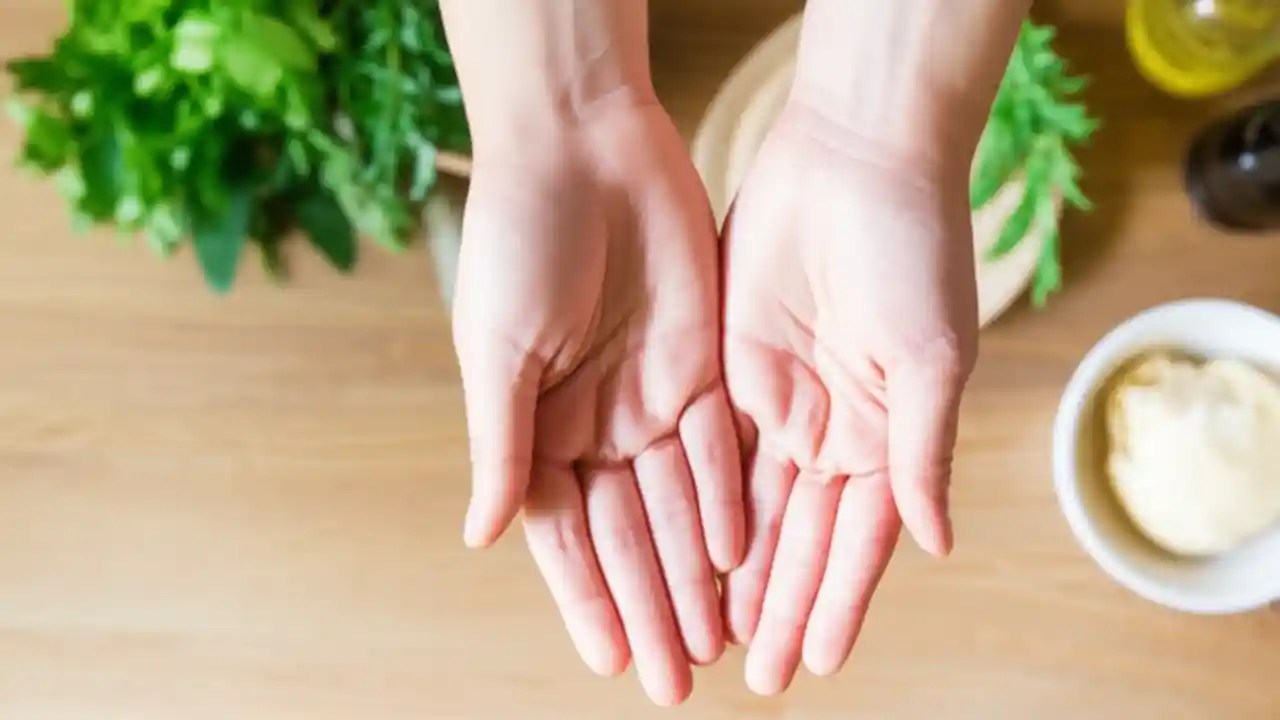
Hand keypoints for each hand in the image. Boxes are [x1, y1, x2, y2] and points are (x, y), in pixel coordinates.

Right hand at [451, 98, 743, 705]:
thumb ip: (501, 446)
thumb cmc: (518, 241)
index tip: (613, 661)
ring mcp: (650, 396)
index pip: (566, 535)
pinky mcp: (702, 363)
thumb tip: (483, 540)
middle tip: (678, 678)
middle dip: (653, 605)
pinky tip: (741, 555)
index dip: (590, 599)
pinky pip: (720, 446)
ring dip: (698, 571)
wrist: (581, 144)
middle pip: (630, 534)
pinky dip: (730, 499)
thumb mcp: (498, 350)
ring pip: (681, 503)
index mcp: (535, 426)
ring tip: (719, 641)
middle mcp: (594, 422)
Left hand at [720, 103, 977, 694]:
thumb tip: (936, 545)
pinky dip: (699, 501)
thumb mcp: (931, 356)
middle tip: (752, 673)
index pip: (857, 539)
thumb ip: (922, 453)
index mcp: (888, 431)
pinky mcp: (729, 364)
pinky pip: (709, 447)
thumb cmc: (915, 247)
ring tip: (711, 632)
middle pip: (797, 536)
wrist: (857, 155)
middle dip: (776, 604)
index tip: (813, 662)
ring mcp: (778, 398)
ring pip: (749, 504)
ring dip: (734, 570)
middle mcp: (833, 426)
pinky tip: (684, 549)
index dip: (836, 600)